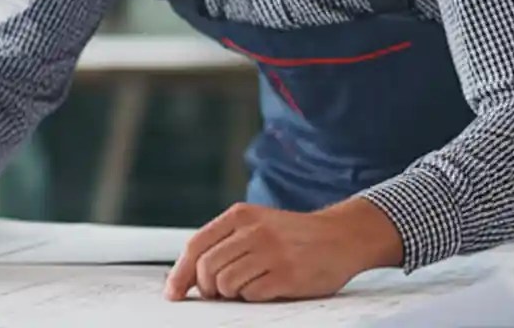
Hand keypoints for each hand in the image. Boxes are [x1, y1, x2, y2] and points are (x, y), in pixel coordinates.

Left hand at [164, 197, 403, 301]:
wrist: (340, 236)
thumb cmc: (290, 236)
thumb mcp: (256, 225)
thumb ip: (224, 242)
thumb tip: (187, 278)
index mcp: (240, 215)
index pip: (195, 246)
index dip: (180, 274)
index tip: (173, 294)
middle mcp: (253, 231)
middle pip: (206, 269)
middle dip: (207, 288)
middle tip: (219, 293)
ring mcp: (271, 252)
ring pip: (226, 284)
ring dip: (231, 293)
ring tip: (247, 286)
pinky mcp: (288, 274)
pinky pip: (252, 295)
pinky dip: (253, 297)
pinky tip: (267, 288)